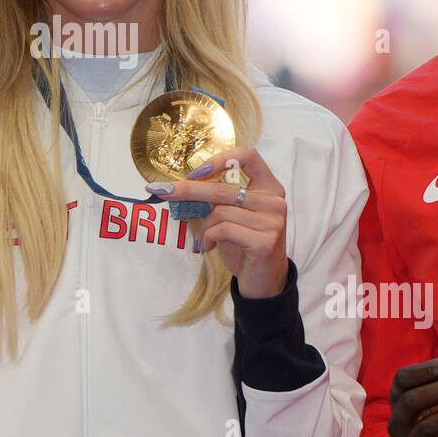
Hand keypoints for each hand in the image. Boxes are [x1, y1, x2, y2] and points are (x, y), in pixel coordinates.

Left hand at [147, 145, 287, 297]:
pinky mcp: (265, 241)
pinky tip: (210, 246)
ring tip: (204, 239)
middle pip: (223, 187)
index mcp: (269, 187)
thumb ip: (216, 200)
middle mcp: (274, 200)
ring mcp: (272, 220)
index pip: (248, 156)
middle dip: (188, 190)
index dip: (220, 159)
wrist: (262, 281)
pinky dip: (209, 238)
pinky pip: (223, 230)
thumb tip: (179, 187)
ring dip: (203, 226)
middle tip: (163, 191)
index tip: (196, 172)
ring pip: (220, 211)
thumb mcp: (231, 217)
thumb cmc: (244, 245)